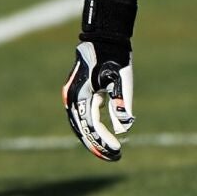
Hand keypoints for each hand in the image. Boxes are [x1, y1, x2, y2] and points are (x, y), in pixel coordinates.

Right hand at [63, 39, 134, 160]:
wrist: (104, 38)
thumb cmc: (115, 57)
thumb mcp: (121, 79)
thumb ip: (121, 103)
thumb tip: (124, 129)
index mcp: (80, 96)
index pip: (90, 126)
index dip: (103, 140)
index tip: (117, 150)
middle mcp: (72, 98)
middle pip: (82, 129)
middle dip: (97, 144)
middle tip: (114, 157)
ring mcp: (73, 96)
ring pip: (81, 124)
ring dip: (94, 138)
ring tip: (110, 151)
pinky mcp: (79, 93)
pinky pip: (85, 114)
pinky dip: (94, 126)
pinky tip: (107, 134)